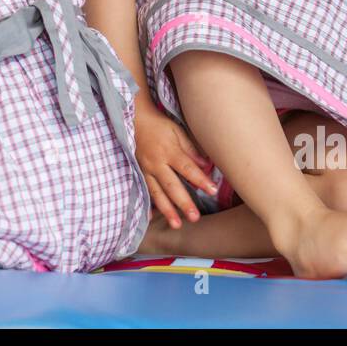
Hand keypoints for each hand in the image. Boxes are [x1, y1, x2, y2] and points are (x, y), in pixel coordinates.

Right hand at [134, 106, 218, 228]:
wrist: (134, 120)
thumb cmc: (159, 125)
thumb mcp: (177, 131)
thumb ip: (191, 149)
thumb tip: (205, 165)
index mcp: (169, 151)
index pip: (188, 169)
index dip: (201, 180)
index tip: (212, 190)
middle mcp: (157, 163)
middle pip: (172, 186)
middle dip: (184, 203)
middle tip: (195, 218)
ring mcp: (146, 170)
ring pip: (157, 194)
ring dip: (167, 211)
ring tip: (177, 225)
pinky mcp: (139, 172)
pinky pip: (145, 191)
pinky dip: (148, 205)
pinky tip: (151, 218)